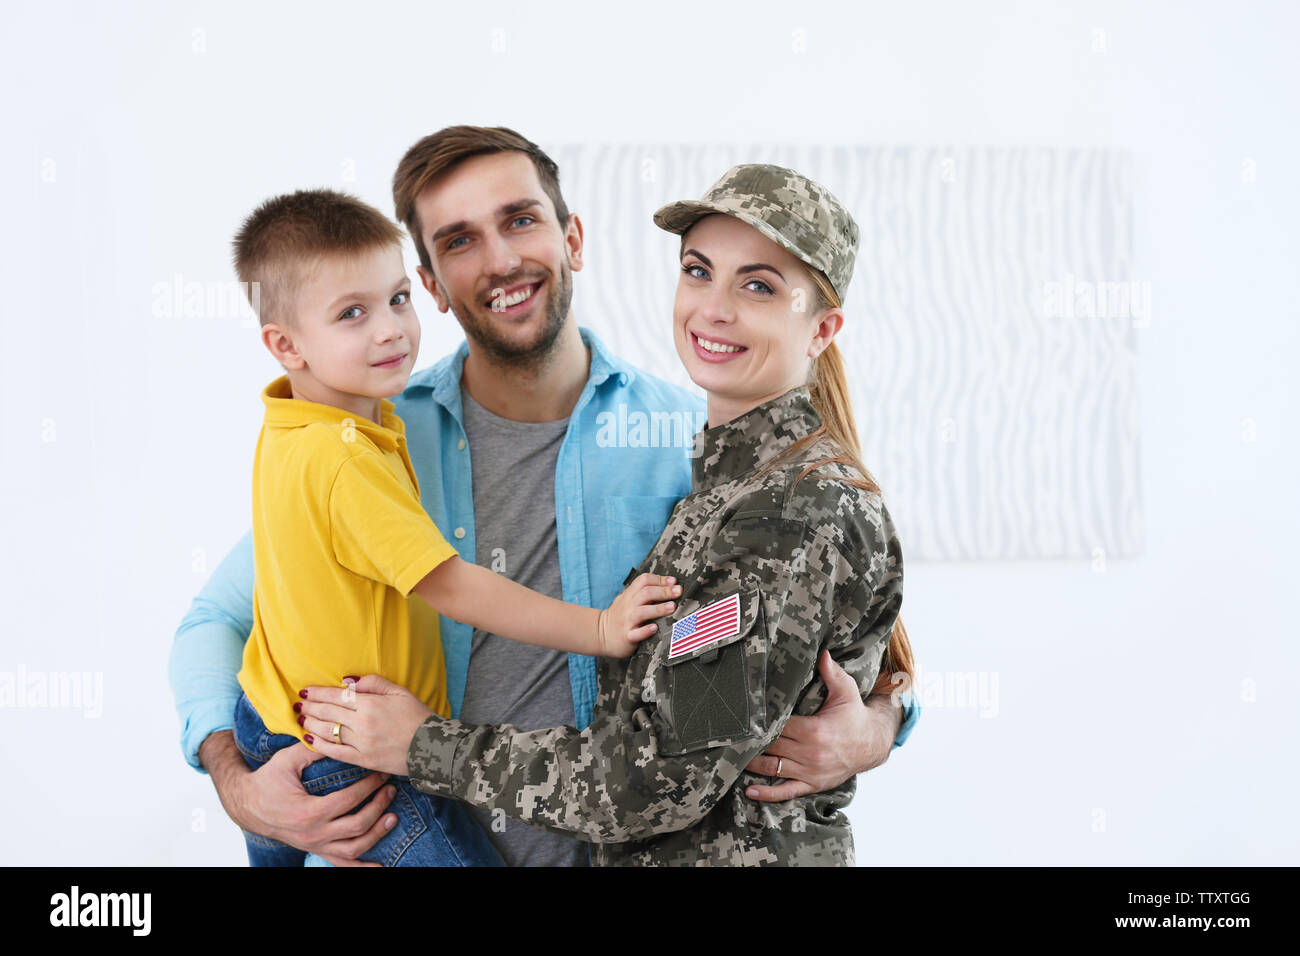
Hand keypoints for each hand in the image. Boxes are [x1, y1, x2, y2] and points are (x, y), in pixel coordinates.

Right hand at [202, 730, 396, 866]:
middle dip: (378, 807)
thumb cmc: (269, 779)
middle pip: (356, 826)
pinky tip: (381, 865)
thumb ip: (313, 749)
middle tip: (391, 789)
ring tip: (393, 818)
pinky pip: (342, 864)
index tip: (380, 773)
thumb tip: (340, 735)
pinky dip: (362, 867)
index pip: (348, 800)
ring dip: (377, 835)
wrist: (248, 805)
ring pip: (353, 849)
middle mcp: (313, 834)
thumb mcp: (287, 760)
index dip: (368, 786)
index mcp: (307, 812)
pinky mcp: (315, 850)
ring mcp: (314, 845)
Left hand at [297, 675, 435, 776]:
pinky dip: (319, 745)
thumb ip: (373, 683)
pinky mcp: (362, 760)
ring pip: (327, 731)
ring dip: (311, 724)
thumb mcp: (400, 692)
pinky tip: (309, 739)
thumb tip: (347, 681)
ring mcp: (361, 743)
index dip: (318, 693)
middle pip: (328, 712)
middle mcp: (362, 723)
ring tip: (302, 719)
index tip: (306, 690)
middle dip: (310, 707)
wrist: (433, 747)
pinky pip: (335, 752)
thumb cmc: (417, 716)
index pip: (336, 696)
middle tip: (299, 704)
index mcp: (372, 703)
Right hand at [596, 573, 679, 657]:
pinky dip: (645, 630)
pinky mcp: (627, 637)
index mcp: (629, 595)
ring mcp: (627, 621)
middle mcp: (628, 606)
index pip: (644, 581)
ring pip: (642, 612)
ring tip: (672, 607)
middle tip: (678, 591)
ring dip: (658, 609)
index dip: (659, 579)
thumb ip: (643, 592)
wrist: (599, 634)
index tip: (674, 582)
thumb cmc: (620, 616)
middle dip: (663, 591)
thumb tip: (670, 584)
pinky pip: (636, 634)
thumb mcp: (627, 599)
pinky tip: (655, 628)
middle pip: (646, 593)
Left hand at [742, 650, 902, 801]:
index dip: (759, 722)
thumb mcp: (847, 692)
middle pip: (771, 746)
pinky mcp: (812, 784)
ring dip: (751, 765)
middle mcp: (810, 753)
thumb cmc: (855, 716)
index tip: (741, 718)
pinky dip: (767, 794)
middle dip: (749, 742)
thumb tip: (823, 652)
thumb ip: (832, 673)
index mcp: (815, 730)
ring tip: (730, 758)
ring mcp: (810, 772)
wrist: (872, 744)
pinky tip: (749, 791)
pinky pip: (786, 792)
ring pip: (772, 769)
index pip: (778, 725)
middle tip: (727, 737)